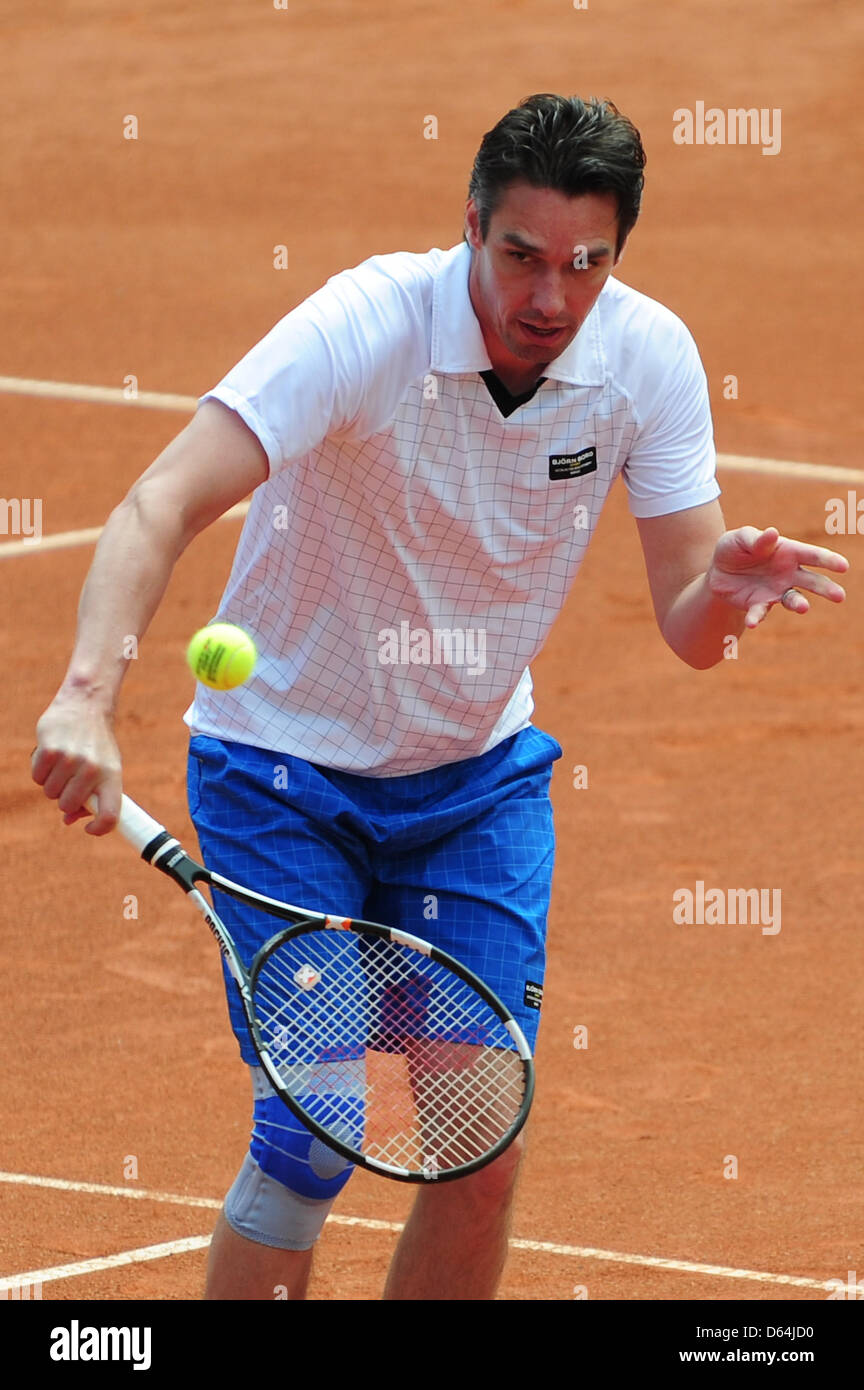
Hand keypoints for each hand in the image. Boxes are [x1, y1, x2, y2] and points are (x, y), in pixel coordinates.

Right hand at [31, 695, 121, 834]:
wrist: (86, 705)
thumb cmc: (97, 743)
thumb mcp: (105, 767)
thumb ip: (92, 796)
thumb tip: (69, 820)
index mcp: (112, 777)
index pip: (109, 815)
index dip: (99, 829)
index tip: (88, 828)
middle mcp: (92, 770)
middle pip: (68, 806)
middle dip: (65, 798)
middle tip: (70, 781)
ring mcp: (70, 760)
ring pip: (50, 793)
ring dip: (52, 783)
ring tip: (62, 764)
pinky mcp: (49, 751)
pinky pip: (37, 778)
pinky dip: (40, 771)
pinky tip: (51, 755)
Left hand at [708, 526, 848, 628]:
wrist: (717, 570)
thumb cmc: (735, 548)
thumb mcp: (741, 538)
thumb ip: (756, 539)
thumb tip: (772, 533)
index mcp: (788, 552)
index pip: (812, 555)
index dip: (828, 560)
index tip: (844, 566)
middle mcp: (788, 573)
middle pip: (812, 581)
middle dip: (826, 588)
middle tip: (840, 596)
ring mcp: (776, 591)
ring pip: (794, 599)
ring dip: (799, 604)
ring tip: (804, 607)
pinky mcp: (759, 605)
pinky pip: (761, 613)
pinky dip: (757, 618)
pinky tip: (752, 622)